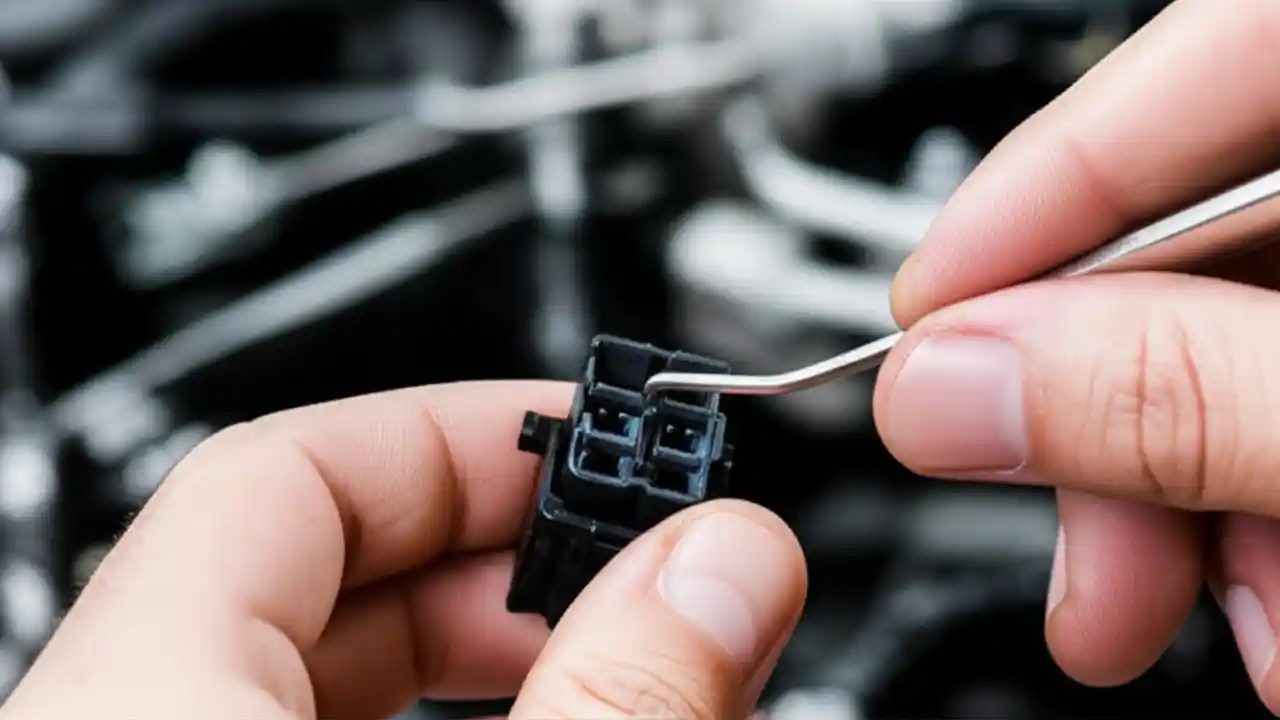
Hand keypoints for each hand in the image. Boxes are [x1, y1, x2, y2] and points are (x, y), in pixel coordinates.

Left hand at [0, 382, 805, 718]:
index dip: (467, 433)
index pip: (285, 469)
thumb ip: (612, 697)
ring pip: (308, 665)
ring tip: (609, 670)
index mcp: (131, 709)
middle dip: (499, 555)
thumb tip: (723, 565)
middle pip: (302, 563)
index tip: (598, 442)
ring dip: (478, 652)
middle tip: (637, 574)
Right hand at [872, 0, 1279, 710]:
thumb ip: (1180, 398)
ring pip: (1248, 348)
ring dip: (1183, 497)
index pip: (1225, 55)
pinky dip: (1263, 515)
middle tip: (1051, 525)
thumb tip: (950, 386)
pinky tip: (1277, 612)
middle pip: (1212, 237)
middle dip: (1109, 407)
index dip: (1048, 181)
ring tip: (1192, 619)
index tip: (927, 313)